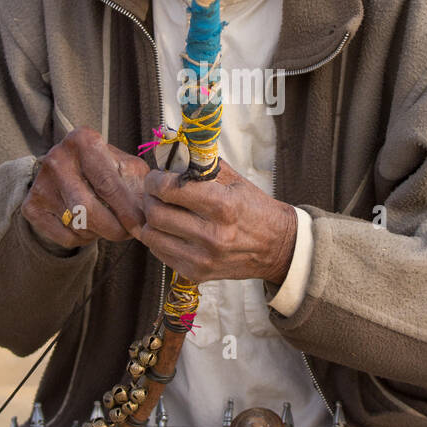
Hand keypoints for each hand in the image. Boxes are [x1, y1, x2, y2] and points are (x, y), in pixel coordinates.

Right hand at [21, 127, 148, 250]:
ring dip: (100, 232)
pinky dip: (84, 239)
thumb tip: (150, 212)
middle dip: (114, 228)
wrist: (67, 168)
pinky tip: (89, 226)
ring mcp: (41, 183)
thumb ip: (139, 184)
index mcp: (83, 140)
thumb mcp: (124, 166)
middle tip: (127, 232)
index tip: (141, 226)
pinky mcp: (31, 207)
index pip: (108, 184)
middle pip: (87, 209)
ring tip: (109, 223)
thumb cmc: (105, 168)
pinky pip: (65, 237)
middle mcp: (57, 158)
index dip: (128, 210)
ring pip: (77, 225)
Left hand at [139, 158, 297, 283]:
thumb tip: (169, 153)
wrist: (276, 246)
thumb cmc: (253, 208)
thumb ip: (201, 166)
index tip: (157, 177)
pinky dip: (159, 238)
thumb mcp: (234, 181)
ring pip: (151, 235)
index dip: (155, 180)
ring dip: (150, 220)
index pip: (169, 189)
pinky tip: (171, 230)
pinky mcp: (196, 273)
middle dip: (149, 198)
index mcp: (222, 206)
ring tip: (162, 210)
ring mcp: (202, 258)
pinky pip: (159, 252)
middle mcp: (212, 235)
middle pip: (155, 213)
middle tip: (155, 193)